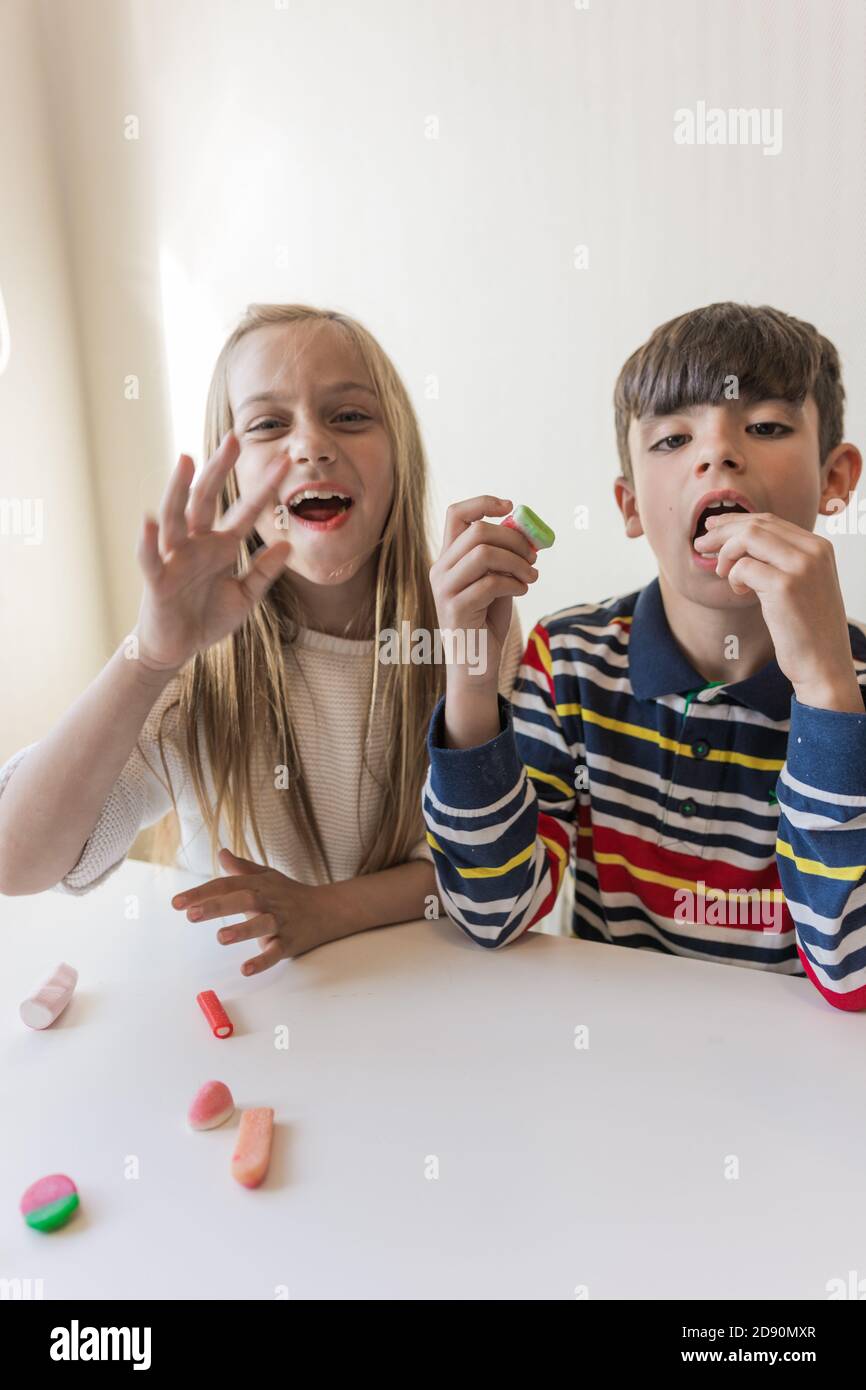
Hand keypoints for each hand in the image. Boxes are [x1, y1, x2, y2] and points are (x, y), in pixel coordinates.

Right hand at [132, 432, 291, 675]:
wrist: (177, 649)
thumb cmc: (206, 619)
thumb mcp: (244, 597)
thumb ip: (263, 572)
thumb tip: (287, 545)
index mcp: (219, 547)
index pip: (245, 511)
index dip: (264, 488)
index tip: (284, 462)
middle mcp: (196, 545)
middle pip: (206, 500)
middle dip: (219, 470)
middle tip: (234, 438)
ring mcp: (174, 558)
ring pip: (175, 517)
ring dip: (179, 489)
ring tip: (187, 460)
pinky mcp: (157, 580)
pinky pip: (151, 558)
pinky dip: (149, 541)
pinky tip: (149, 521)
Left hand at [171, 848, 327, 972]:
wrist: (328, 910)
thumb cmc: (290, 893)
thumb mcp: (267, 876)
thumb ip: (241, 868)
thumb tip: (221, 852)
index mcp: (258, 885)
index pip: (226, 886)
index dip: (201, 893)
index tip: (177, 903)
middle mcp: (268, 901)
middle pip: (243, 900)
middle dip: (217, 906)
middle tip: (190, 915)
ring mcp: (280, 922)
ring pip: (262, 924)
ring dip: (242, 930)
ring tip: (221, 937)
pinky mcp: (289, 942)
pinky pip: (276, 952)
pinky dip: (262, 961)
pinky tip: (246, 969)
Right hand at [429, 495, 538, 689]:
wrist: (475, 664)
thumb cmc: (487, 620)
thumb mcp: (496, 580)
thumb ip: (503, 556)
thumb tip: (526, 529)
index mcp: (448, 558)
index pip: (456, 513)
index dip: (484, 502)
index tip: (510, 507)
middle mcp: (440, 569)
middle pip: (477, 532)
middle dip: (513, 539)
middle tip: (533, 556)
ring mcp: (445, 589)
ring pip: (483, 553)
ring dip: (516, 562)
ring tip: (531, 576)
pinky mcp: (456, 609)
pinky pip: (490, 583)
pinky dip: (514, 584)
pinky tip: (522, 591)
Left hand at [694, 512, 862, 710]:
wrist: (824, 663)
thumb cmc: (807, 627)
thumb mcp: (802, 583)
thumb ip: (781, 559)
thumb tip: (737, 539)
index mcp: (819, 547)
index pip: (770, 521)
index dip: (736, 522)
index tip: (713, 528)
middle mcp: (814, 551)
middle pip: (756, 525)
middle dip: (722, 532)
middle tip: (701, 545)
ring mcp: (801, 567)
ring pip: (748, 538)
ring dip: (725, 553)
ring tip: (721, 572)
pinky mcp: (785, 586)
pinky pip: (743, 567)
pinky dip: (733, 577)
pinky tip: (740, 591)